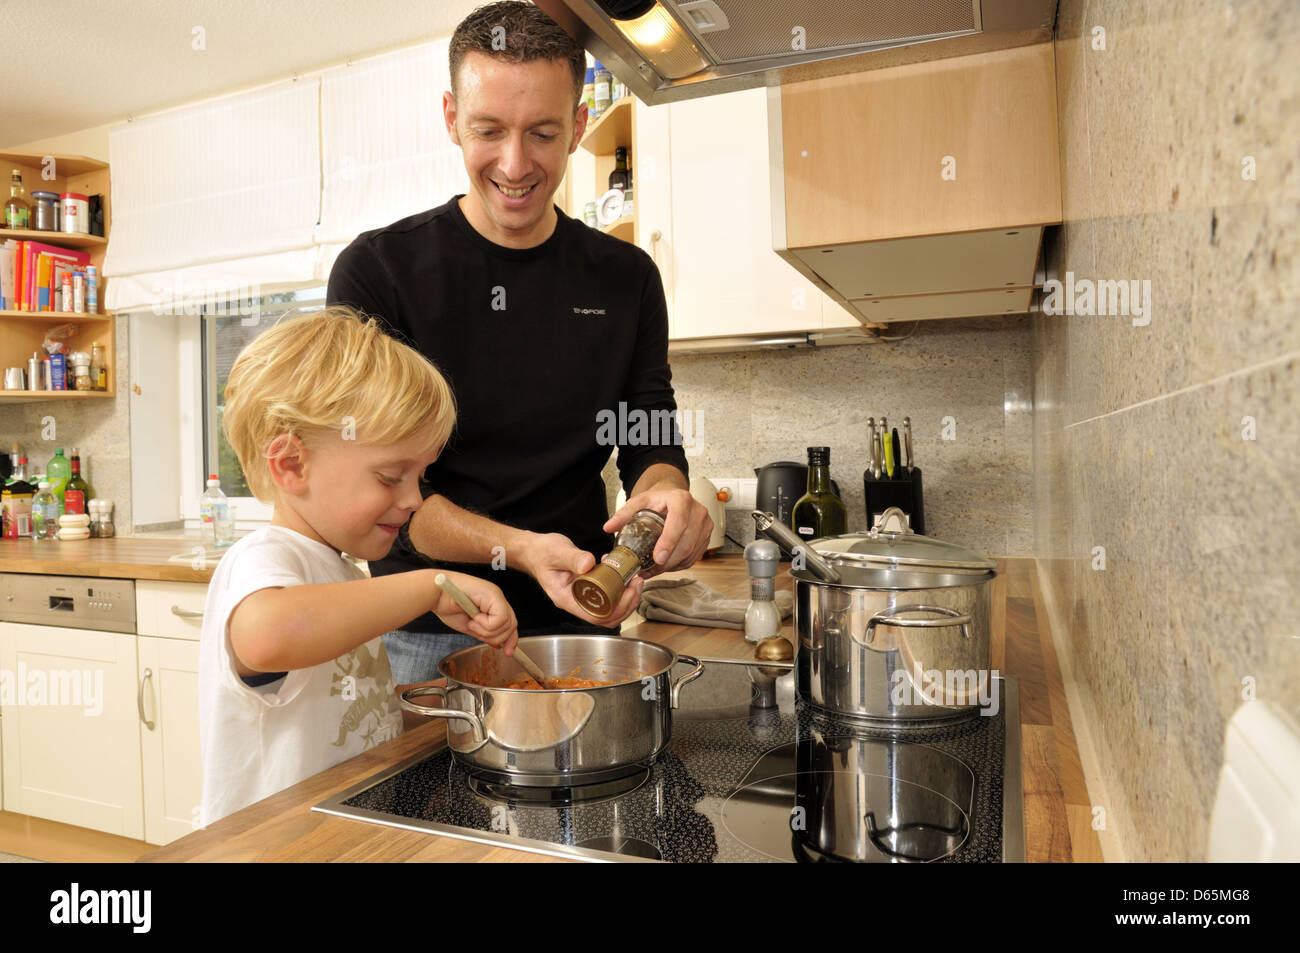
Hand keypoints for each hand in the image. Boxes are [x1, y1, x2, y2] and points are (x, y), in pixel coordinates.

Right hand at [431, 572, 518, 655]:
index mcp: (492, 604)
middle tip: (475, 630)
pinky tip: (474, 619)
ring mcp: (495, 595)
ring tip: (472, 623)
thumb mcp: (470, 625)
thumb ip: (485, 633)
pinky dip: (486, 624)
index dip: (511, 639)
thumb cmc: (446, 606)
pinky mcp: (492, 594)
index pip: (510, 623)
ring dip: (487, 630)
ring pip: (506, 623)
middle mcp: (496, 598)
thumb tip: (499, 645)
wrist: (434, 593)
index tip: (507, 652)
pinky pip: (500, 618)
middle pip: (511, 625)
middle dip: (496, 637)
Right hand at [519, 532, 644, 627]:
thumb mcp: (556, 552)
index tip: (629, 591)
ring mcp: (582, 598)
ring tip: (634, 579)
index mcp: (567, 599)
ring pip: (610, 609)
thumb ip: (572, 557)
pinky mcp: (588, 589)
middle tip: (637, 583)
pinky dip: (619, 588)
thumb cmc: (542, 553)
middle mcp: (575, 602)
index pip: (596, 617)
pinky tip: (622, 574)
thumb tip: (588, 564)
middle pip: (607, 617)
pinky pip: (607, 597)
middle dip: (627, 604)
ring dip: (626, 597)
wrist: (534, 550)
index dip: (617, 609)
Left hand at [604, 486, 711, 576]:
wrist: (673, 497)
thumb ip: (624, 514)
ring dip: (671, 566)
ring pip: (690, 553)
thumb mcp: (639, 502)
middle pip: (685, 543)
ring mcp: (705, 525)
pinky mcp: (706, 537)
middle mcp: (698, 511)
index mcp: (681, 500)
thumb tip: (609, 527)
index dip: (668, 542)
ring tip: (654, 569)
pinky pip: (694, 557)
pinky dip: (679, 565)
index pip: (678, 523)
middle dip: (666, 561)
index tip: (657, 558)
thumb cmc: (658, 500)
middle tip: (649, 570)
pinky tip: (666, 566)